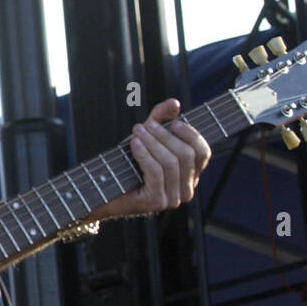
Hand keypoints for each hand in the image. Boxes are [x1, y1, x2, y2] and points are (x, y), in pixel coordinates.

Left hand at [95, 98, 210, 219]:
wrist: (103, 187)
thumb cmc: (128, 162)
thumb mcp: (147, 136)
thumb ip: (161, 118)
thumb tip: (175, 103)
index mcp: (190, 175)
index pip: (203, 152)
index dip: (191, 135)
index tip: (173, 123)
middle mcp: (186, 190)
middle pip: (186, 155)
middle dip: (164, 136)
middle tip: (145, 126)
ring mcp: (173, 199)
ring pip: (170, 162)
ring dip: (152, 143)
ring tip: (136, 132)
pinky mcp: (156, 202)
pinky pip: (155, 172)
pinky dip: (144, 154)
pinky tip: (134, 144)